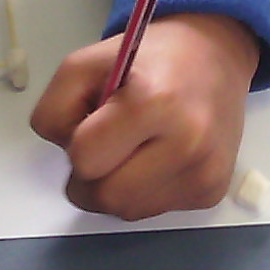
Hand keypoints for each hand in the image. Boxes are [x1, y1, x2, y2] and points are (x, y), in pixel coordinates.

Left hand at [28, 14, 259, 219]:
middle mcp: (187, 143)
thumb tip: (66, 155)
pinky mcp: (211, 192)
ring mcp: (203, 173)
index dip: (77, 142)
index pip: (85, 158)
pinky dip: (142, 192)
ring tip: (131, 150)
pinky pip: (153, 211)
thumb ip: (55, 108)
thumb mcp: (85, 63)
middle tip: (104, 145)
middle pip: (106, 196)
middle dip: (91, 177)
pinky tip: (156, 159)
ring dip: (115, 188)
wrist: (214, 57)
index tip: (93, 122)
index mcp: (154, 102)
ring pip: (127, 212)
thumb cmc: (148, 59)